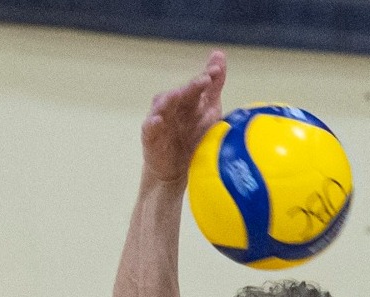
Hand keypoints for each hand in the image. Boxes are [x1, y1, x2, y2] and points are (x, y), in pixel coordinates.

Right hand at [141, 51, 226, 186]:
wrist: (174, 168)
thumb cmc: (191, 135)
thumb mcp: (208, 111)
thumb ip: (214, 86)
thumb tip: (219, 55)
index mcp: (189, 100)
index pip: (198, 86)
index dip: (207, 78)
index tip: (217, 70)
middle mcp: (173, 107)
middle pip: (182, 93)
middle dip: (192, 86)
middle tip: (205, 79)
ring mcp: (161, 120)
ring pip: (163, 107)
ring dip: (169, 100)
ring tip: (176, 94)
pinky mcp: (151, 137)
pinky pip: (150, 129)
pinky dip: (152, 124)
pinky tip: (157, 120)